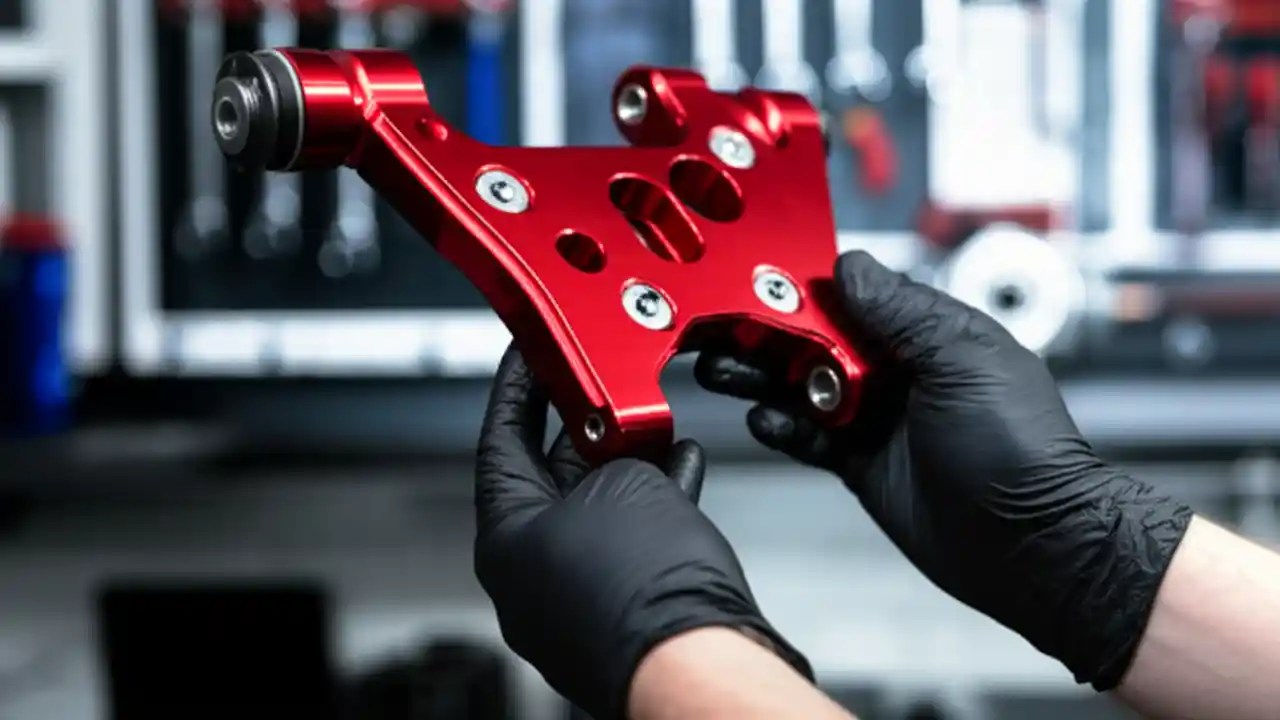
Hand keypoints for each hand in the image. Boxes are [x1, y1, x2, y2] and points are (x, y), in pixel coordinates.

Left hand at [475, 347, 810, 718]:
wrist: (698, 662)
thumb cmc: (643, 589)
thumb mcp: (621, 483)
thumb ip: (611, 454)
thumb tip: (623, 451)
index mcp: (507, 540)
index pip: (499, 443)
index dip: (516, 389)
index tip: (529, 354)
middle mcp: (534, 572)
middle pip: (548, 474)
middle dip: (580, 421)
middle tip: (597, 376)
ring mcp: (579, 593)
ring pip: (599, 505)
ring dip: (627, 458)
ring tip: (651, 419)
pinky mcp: (626, 603)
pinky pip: (635, 536)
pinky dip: (658, 496)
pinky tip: (683, 462)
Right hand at [695, 251, 1192, 689]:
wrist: (1031, 543)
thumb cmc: (1022, 449)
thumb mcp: (963, 360)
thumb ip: (904, 311)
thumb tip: (853, 268)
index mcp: (930, 334)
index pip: (856, 296)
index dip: (808, 288)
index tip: (762, 282)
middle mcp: (900, 371)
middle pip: (819, 338)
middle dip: (771, 331)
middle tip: (727, 326)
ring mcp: (878, 417)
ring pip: (804, 386)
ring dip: (763, 376)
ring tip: (725, 369)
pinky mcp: (860, 462)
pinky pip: (808, 436)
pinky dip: (782, 426)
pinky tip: (764, 418)